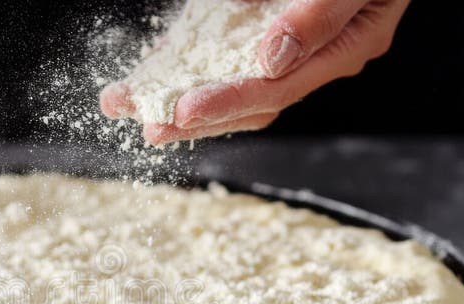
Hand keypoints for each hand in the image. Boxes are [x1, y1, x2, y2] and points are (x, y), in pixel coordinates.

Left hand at [101, 0, 409, 144]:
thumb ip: (320, 17)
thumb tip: (271, 60)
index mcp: (338, 52)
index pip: (273, 91)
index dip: (225, 103)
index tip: (180, 110)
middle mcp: (306, 57)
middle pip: (242, 99)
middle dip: (189, 116)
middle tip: (144, 126)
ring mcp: (281, 42)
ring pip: (221, 77)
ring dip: (173, 91)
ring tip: (125, 103)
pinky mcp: (259, 22)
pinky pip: (216, 47)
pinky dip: (181, 60)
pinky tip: (148, 70)